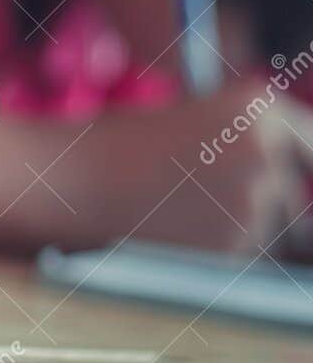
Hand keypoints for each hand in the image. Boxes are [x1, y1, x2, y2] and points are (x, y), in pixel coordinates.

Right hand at [69, 80, 311, 252]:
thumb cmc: (120, 147)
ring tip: (176, 212)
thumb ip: (249, 144)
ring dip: (240, 229)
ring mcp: (254, 200)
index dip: (307, 165)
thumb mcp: (193, 122)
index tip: (302, 180)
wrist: (73, 179)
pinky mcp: (235, 245)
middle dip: (270, 204)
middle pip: (295, 193)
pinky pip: (243, 255)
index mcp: (258, 106)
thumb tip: (293, 184)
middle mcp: (267, 150)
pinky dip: (216, 251)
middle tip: (211, 203)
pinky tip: (170, 231)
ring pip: (270, 229)